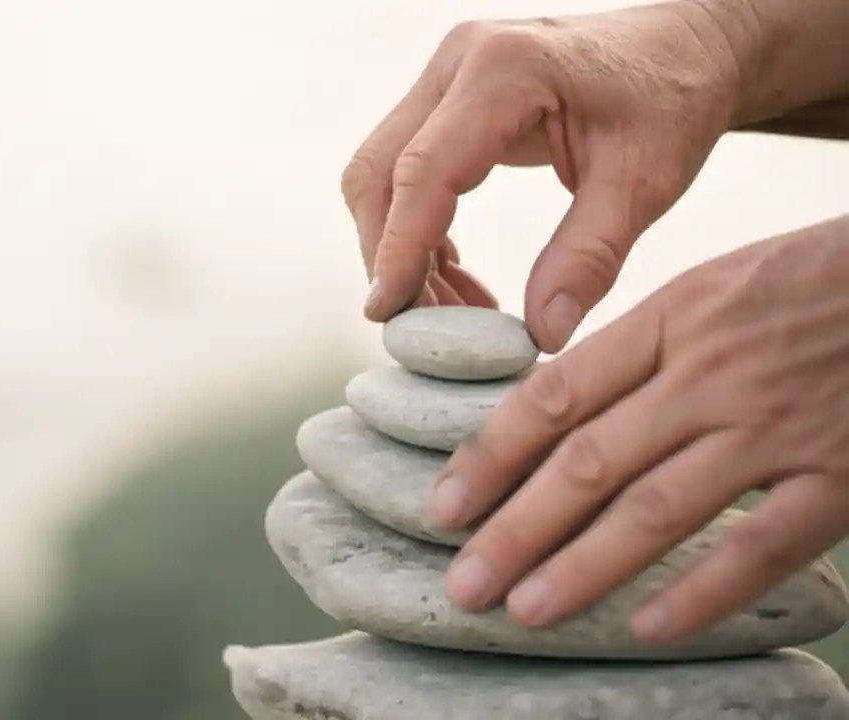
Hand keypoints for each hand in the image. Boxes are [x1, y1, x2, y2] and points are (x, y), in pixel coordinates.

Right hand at [343, 3, 743, 349]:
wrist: (687, 45)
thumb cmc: (673, 99)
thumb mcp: (644, 183)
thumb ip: (590, 258)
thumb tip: (543, 335)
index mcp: (505, 71)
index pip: (423, 170)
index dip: (398, 248)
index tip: (387, 314)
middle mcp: (459, 62)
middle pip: (378, 171)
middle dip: (388, 256)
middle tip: (423, 325)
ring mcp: (446, 76)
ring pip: (382, 174)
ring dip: (400, 249)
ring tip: (454, 310)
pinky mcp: (447, 98)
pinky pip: (406, 171)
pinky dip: (419, 231)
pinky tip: (455, 274)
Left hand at [431, 215, 848, 643]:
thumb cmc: (816, 279)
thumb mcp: (716, 286)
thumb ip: (643, 346)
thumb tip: (556, 404)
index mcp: (671, 318)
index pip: (556, 395)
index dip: (491, 456)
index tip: (442, 506)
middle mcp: (710, 373)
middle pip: (590, 460)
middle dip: (516, 528)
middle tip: (463, 583)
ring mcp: (778, 425)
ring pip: (660, 507)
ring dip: (584, 566)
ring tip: (525, 610)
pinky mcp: (845, 472)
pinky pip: (764, 545)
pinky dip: (705, 591)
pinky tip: (648, 627)